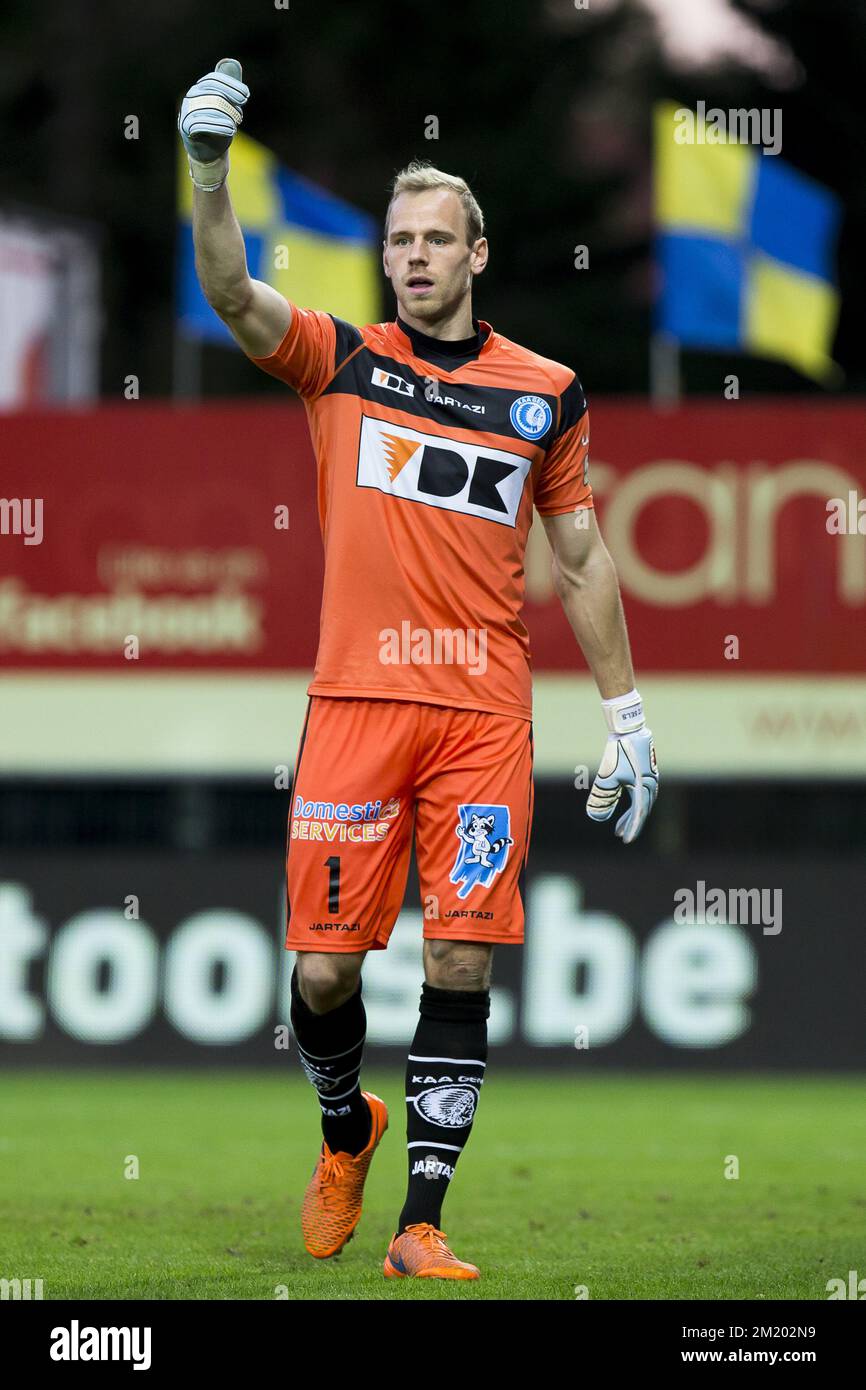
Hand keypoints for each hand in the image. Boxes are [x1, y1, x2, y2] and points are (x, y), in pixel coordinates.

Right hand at [178, 58, 248, 189]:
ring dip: (226, 116)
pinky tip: (231, 130)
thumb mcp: (228, 104)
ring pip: (209, 108)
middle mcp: (191, 97)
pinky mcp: (185, 127)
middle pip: (213, 94)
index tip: (246, 96)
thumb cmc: (220, 125)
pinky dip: (219, 126)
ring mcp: (186, 111)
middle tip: (240, 116)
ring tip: (235, 125)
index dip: (231, 86)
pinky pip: (202, 123)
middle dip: (230, 104)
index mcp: (200, 87)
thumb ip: (230, 84)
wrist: (209, 151)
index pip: (214, 80)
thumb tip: (232, 61)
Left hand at [586, 727, 657, 843]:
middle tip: (619, 834)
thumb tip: (595, 817)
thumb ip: (601, 798)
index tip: (625, 840)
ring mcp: (650, 779)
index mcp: (644, 789)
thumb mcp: (606, 777)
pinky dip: (631, 801)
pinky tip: (621, 802)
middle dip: (629, 823)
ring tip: (617, 825)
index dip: (631, 829)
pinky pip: (640, 792)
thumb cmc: (618, 753)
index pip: (638, 815)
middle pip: (641, 810)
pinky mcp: (646, 772)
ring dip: (630, 814)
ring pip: (640, 802)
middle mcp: (651, 786)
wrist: (628, 730)